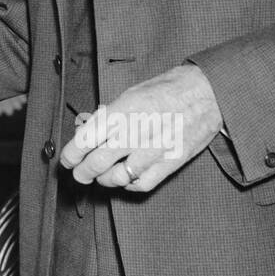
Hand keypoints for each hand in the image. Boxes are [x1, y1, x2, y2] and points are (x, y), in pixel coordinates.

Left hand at [59, 64, 222, 192]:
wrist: (208, 93)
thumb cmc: (166, 90)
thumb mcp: (132, 92)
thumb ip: (110, 115)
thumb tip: (88, 132)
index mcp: (124, 110)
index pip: (87, 139)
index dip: (71, 154)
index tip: (66, 160)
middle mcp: (137, 131)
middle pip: (98, 162)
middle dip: (83, 172)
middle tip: (79, 174)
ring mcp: (155, 149)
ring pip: (118, 177)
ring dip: (104, 180)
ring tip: (100, 177)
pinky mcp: (171, 162)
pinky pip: (142, 183)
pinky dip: (128, 185)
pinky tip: (124, 180)